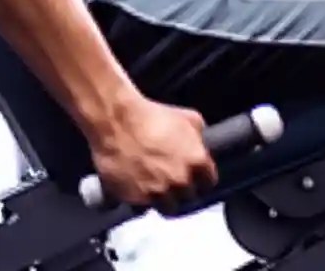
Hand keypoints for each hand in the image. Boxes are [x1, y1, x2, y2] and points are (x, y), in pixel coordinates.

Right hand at [86, 96, 218, 213]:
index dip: (201, 180)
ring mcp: (158, 193)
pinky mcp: (135, 199)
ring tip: (157, 192)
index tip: (195, 178)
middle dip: (182, 191)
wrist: (115, 121)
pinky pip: (142, 208)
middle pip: (188, 199)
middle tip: (173, 182)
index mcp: (197, 162)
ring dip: (164, 201)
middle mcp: (180, 182)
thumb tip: (200, 142)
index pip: (209, 183)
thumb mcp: (187, 117)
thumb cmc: (151, 115)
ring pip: (167, 208)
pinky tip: (137, 190)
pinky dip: (140, 201)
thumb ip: (198, 135)